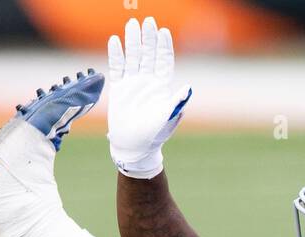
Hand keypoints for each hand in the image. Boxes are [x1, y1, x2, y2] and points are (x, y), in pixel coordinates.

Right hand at [107, 16, 191, 177]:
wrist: (134, 147)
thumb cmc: (154, 135)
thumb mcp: (167, 118)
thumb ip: (177, 103)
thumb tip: (189, 89)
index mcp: (161, 87)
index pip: (163, 61)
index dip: (163, 47)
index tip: (163, 31)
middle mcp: (148, 82)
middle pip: (148, 54)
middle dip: (149, 38)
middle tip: (148, 21)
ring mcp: (133, 84)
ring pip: (133, 57)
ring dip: (133, 41)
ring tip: (132, 24)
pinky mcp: (119, 89)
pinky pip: (117, 67)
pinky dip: (116, 54)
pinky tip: (115, 41)